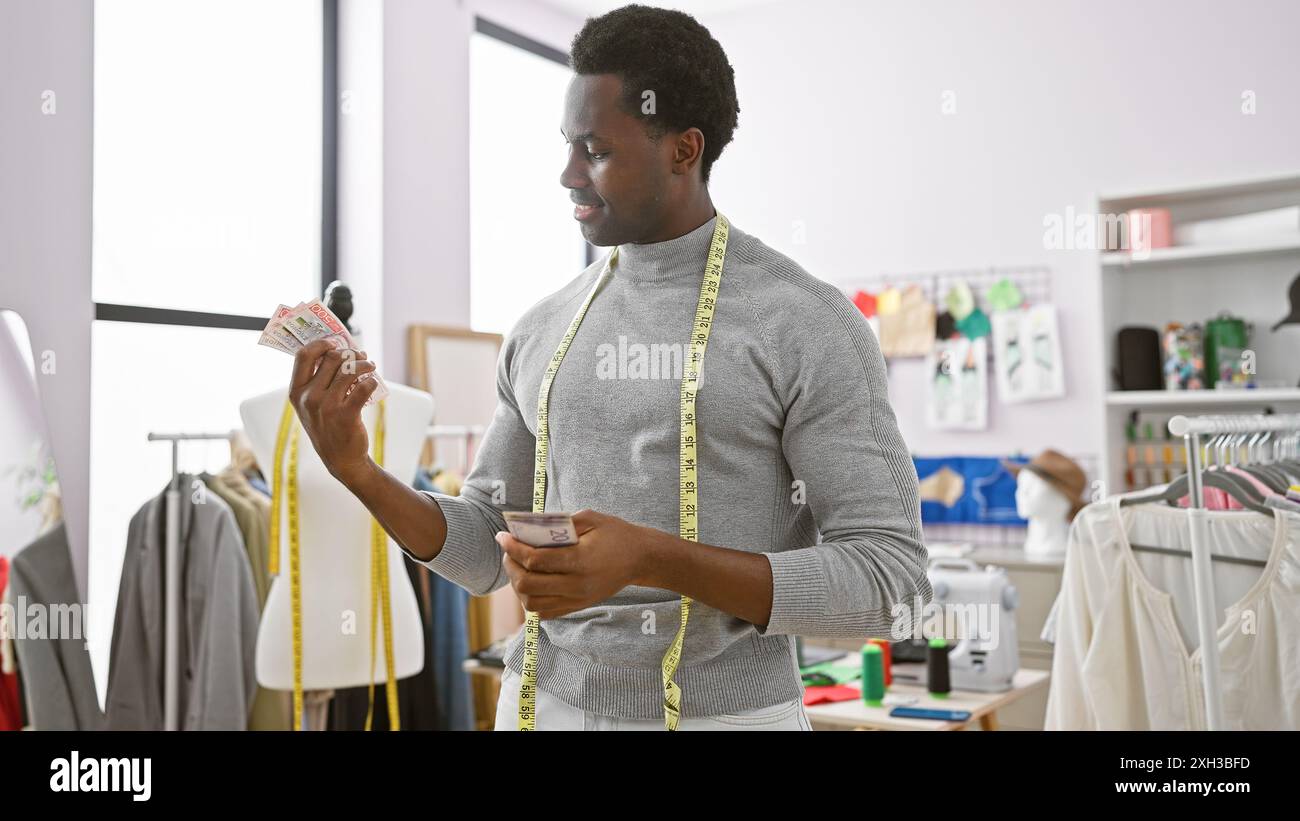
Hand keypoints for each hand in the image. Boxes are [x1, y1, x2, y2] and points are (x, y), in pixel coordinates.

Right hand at [289, 338, 380, 484]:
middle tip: (360, 356)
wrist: (341, 459)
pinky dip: (371, 380)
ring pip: (349, 370)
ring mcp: (326, 406)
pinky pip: (363, 387)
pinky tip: (373, 381)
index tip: (335, 342)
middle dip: (350, 352)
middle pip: (332, 358)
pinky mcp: (346, 415)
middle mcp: (308, 397)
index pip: (303, 355)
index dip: (321, 343)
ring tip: (370, 366)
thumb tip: (339, 351)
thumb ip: (318, 381)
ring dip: (364, 364)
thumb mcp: (312, 405)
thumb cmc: (328, 426)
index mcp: (296, 392)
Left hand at [498, 510, 661, 618]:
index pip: (535, 560)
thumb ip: (559, 522)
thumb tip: (528, 526)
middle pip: (528, 584)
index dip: (513, 548)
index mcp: (580, 560)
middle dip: (511, 566)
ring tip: (517, 567)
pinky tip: (530, 583)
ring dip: (517, 586)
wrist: (641, 559)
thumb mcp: (590, 518)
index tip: (502, 536)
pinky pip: (544, 612)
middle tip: (508, 550)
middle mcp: (577, 585)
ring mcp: (577, 599)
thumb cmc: (616, 534)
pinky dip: (530, 600)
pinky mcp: (578, 606)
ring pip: (532, 603)